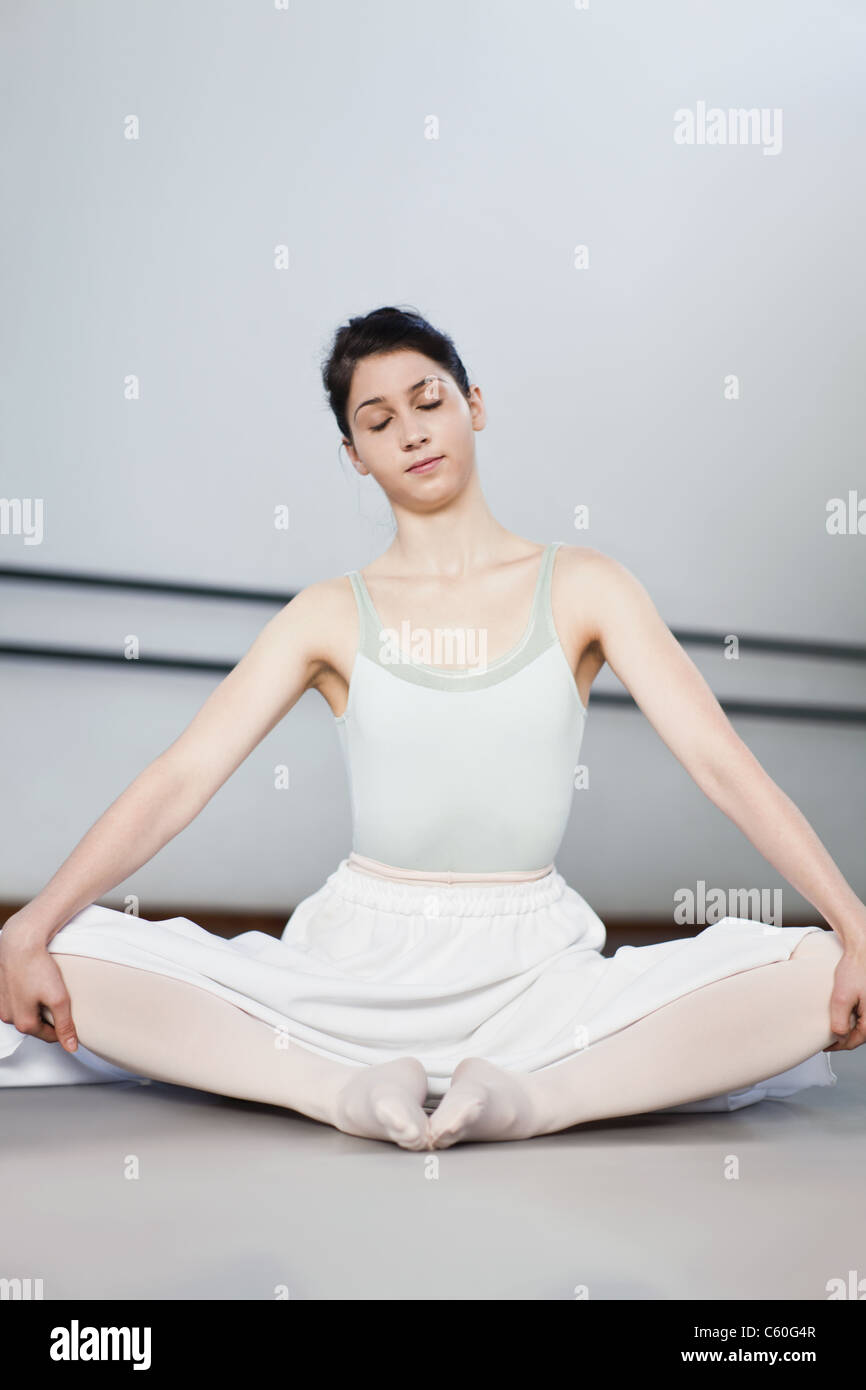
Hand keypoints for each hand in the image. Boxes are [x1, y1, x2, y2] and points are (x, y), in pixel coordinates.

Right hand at [0, 915, 78, 1051]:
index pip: (50, 1036)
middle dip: (48, 1016)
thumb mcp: (59, 999)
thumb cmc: (38, 967)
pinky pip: (15, 999)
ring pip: (24, 1012)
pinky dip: (25, 994)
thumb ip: (65, 1026)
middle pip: (35, 1025)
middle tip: (58, 998)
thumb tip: (71, 1047)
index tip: (71, 1016)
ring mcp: (1, 1003)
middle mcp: (8, 1017)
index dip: (64, 1027)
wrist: (19, 942)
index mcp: (24, 1023)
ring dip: (35, 1005)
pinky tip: (32, 982)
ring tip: (45, 989)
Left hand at [823, 945, 865, 1051]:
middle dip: (843, 1037)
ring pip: (861, 1026)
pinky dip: (854, 1017)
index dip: (837, 1046)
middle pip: (859, 1035)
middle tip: (827, 1037)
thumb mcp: (842, 997)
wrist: (862, 952)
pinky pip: (864, 1016)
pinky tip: (845, 1012)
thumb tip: (839, 1036)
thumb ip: (840, 1020)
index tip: (825, 1046)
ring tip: (834, 1023)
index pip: (854, 1041)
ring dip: (849, 1027)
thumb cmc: (855, 970)